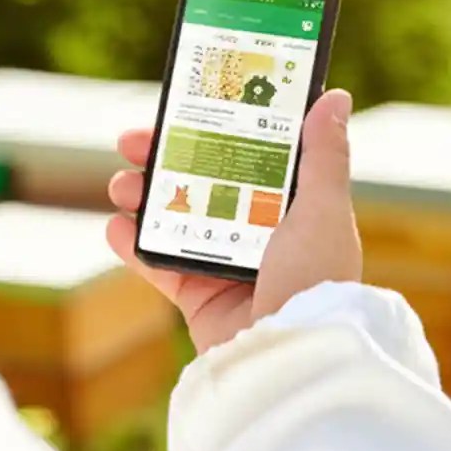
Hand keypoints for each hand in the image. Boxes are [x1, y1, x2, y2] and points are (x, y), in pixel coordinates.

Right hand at [106, 89, 361, 353]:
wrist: (291, 353)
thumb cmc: (316, 280)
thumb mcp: (325, 209)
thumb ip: (324, 155)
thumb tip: (334, 96)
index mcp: (289, 208)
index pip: (246, 156)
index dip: (214, 130)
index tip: (185, 107)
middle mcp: (255, 233)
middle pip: (199, 181)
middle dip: (163, 158)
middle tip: (133, 141)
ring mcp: (223, 264)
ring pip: (172, 217)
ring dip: (141, 196)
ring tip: (123, 185)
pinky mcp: (197, 297)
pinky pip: (156, 265)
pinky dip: (130, 245)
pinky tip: (116, 226)